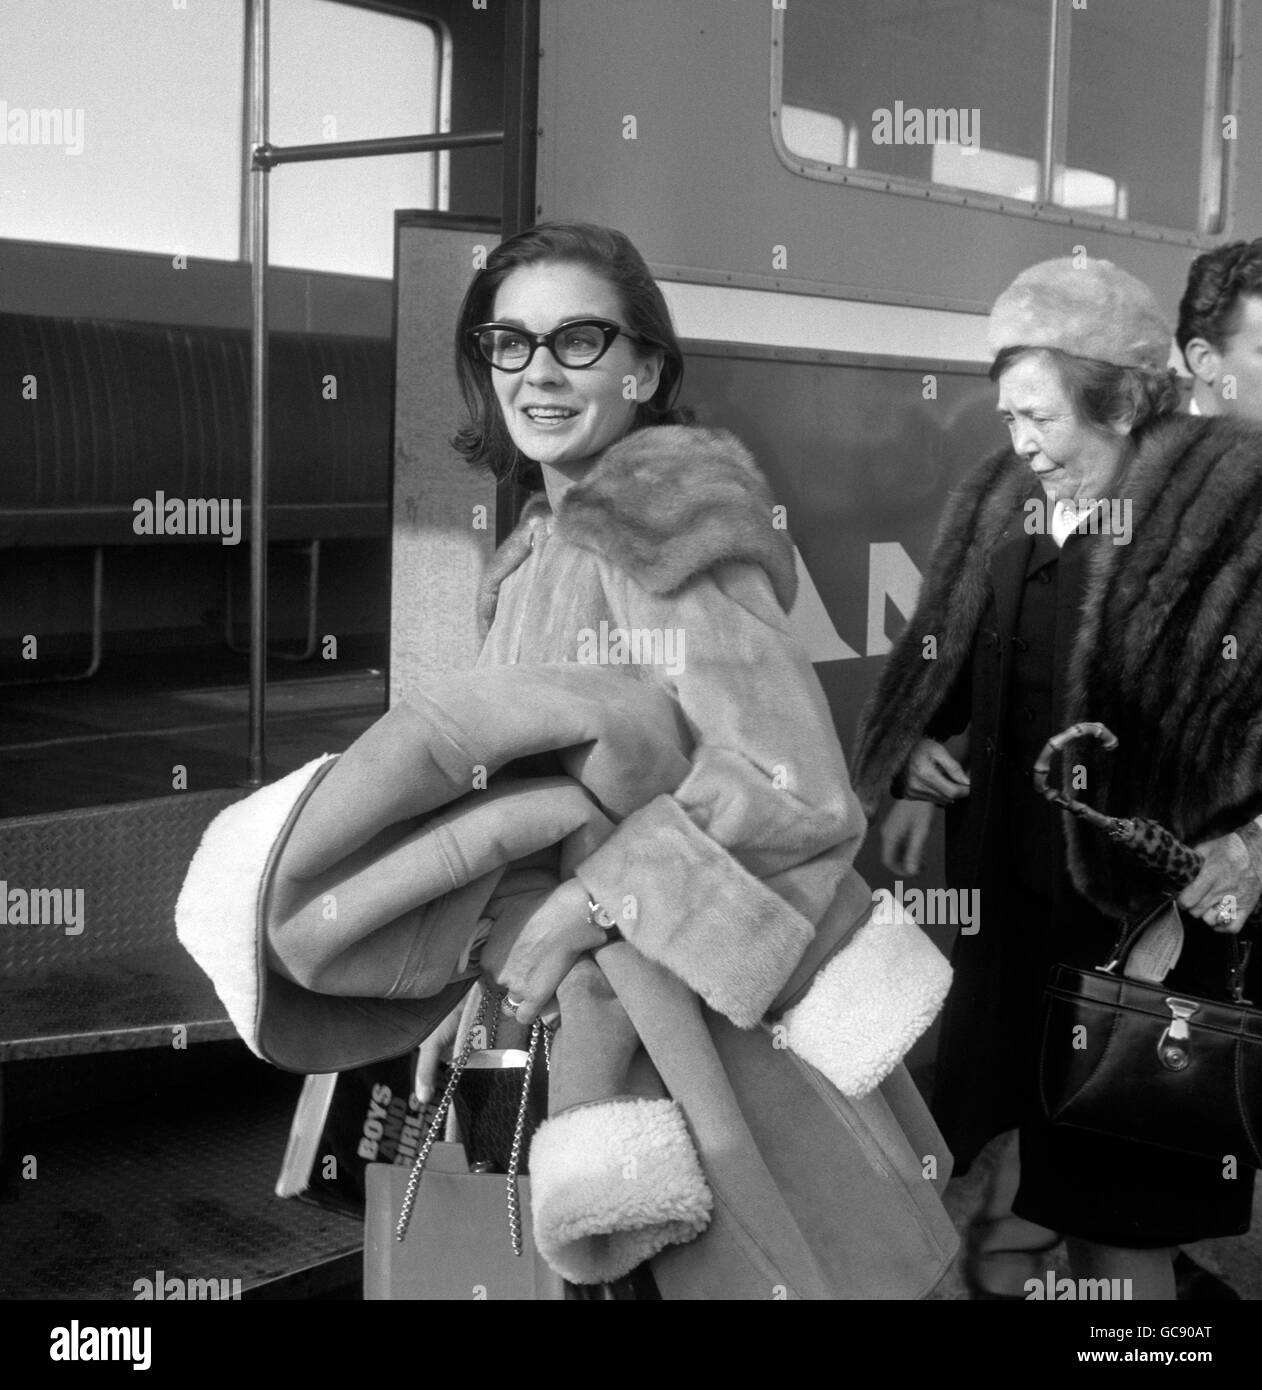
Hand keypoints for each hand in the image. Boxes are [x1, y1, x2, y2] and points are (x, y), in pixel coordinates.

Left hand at [478, 878, 604, 1024]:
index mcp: (487, 956)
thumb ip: (487, 917)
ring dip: (520, 997)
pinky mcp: (536, 997)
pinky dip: (528, 1013)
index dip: (501, 965)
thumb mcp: (503, 905)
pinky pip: (524, 1017)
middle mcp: (497, 975)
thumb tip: (479, 921)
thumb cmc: (537, 907)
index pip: (488, 970)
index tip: (515, 960)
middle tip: (528, 968)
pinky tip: (537, 1002)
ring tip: (535, 984)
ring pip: (510, 1004)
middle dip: (511, 980)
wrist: (566, 917)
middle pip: (499, 987)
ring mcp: (516, 988)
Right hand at [881, 798, 933, 875]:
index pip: (888, 861)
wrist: (919, 788)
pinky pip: (898, 843)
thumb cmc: (921, 810)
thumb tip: (910, 871)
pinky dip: (907, 849)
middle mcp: (886, 834)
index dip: (900, 870)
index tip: (914, 872)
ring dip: (908, 858)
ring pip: (895, 851)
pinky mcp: (895, 826)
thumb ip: (914, 853)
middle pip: (891, 857)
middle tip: (922, 867)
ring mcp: (890, 829)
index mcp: (890, 836)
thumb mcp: (920, 833)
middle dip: (906, 865)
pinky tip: (920, 849)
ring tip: (924, 860)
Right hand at [901, 738, 970, 806]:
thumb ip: (954, 767)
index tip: (969, 785)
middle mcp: (916, 785)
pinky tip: (934, 782)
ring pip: (940, 801)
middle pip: (947, 798)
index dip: (964, 790)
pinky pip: (931, 800)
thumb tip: (966, 782)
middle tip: (958, 780)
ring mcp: (911, 792)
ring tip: (943, 778)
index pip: (952, 791)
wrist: (901, 750)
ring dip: (946, 793)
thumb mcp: (940, 751)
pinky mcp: (909, 795)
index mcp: (924, 772)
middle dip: (956, 791)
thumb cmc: (921, 748)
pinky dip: (937, 793)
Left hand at [1176, 832, 1261, 932]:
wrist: (1257, 852)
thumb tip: (1178, 870)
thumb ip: (1191, 861)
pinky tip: (1217, 917)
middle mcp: (1223, 890)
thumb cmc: (1229, 849)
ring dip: (1205, 915)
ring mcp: (1236, 900)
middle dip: (1191, 907)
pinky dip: (1222, 926)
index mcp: (1211, 875)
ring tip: (1206, 906)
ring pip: (1211, 920)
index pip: (1189, 900)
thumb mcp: (1206, 848)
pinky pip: (1232, 927)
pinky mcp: (1247, 906)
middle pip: (1197, 912)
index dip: (1182, 900)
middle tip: (1194, 901)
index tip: (1182, 897)